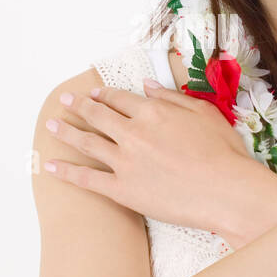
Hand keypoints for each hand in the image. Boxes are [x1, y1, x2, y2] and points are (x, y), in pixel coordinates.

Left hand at [43, 78, 258, 233]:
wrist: (226, 191)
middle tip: (64, 101)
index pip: (120, 99)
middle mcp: (133, 133)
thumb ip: (172, 97)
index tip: (94, 93)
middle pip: (98, 115)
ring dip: (66, 132)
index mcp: (152, 112)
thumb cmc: (223, 153)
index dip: (105, 95)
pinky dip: (66, 171)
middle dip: (78, 106)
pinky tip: (50, 165)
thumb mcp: (203, 112)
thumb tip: (146, 85)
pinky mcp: (122, 190)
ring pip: (87, 143)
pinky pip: (87, 179)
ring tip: (51, 125)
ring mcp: (125, 162)